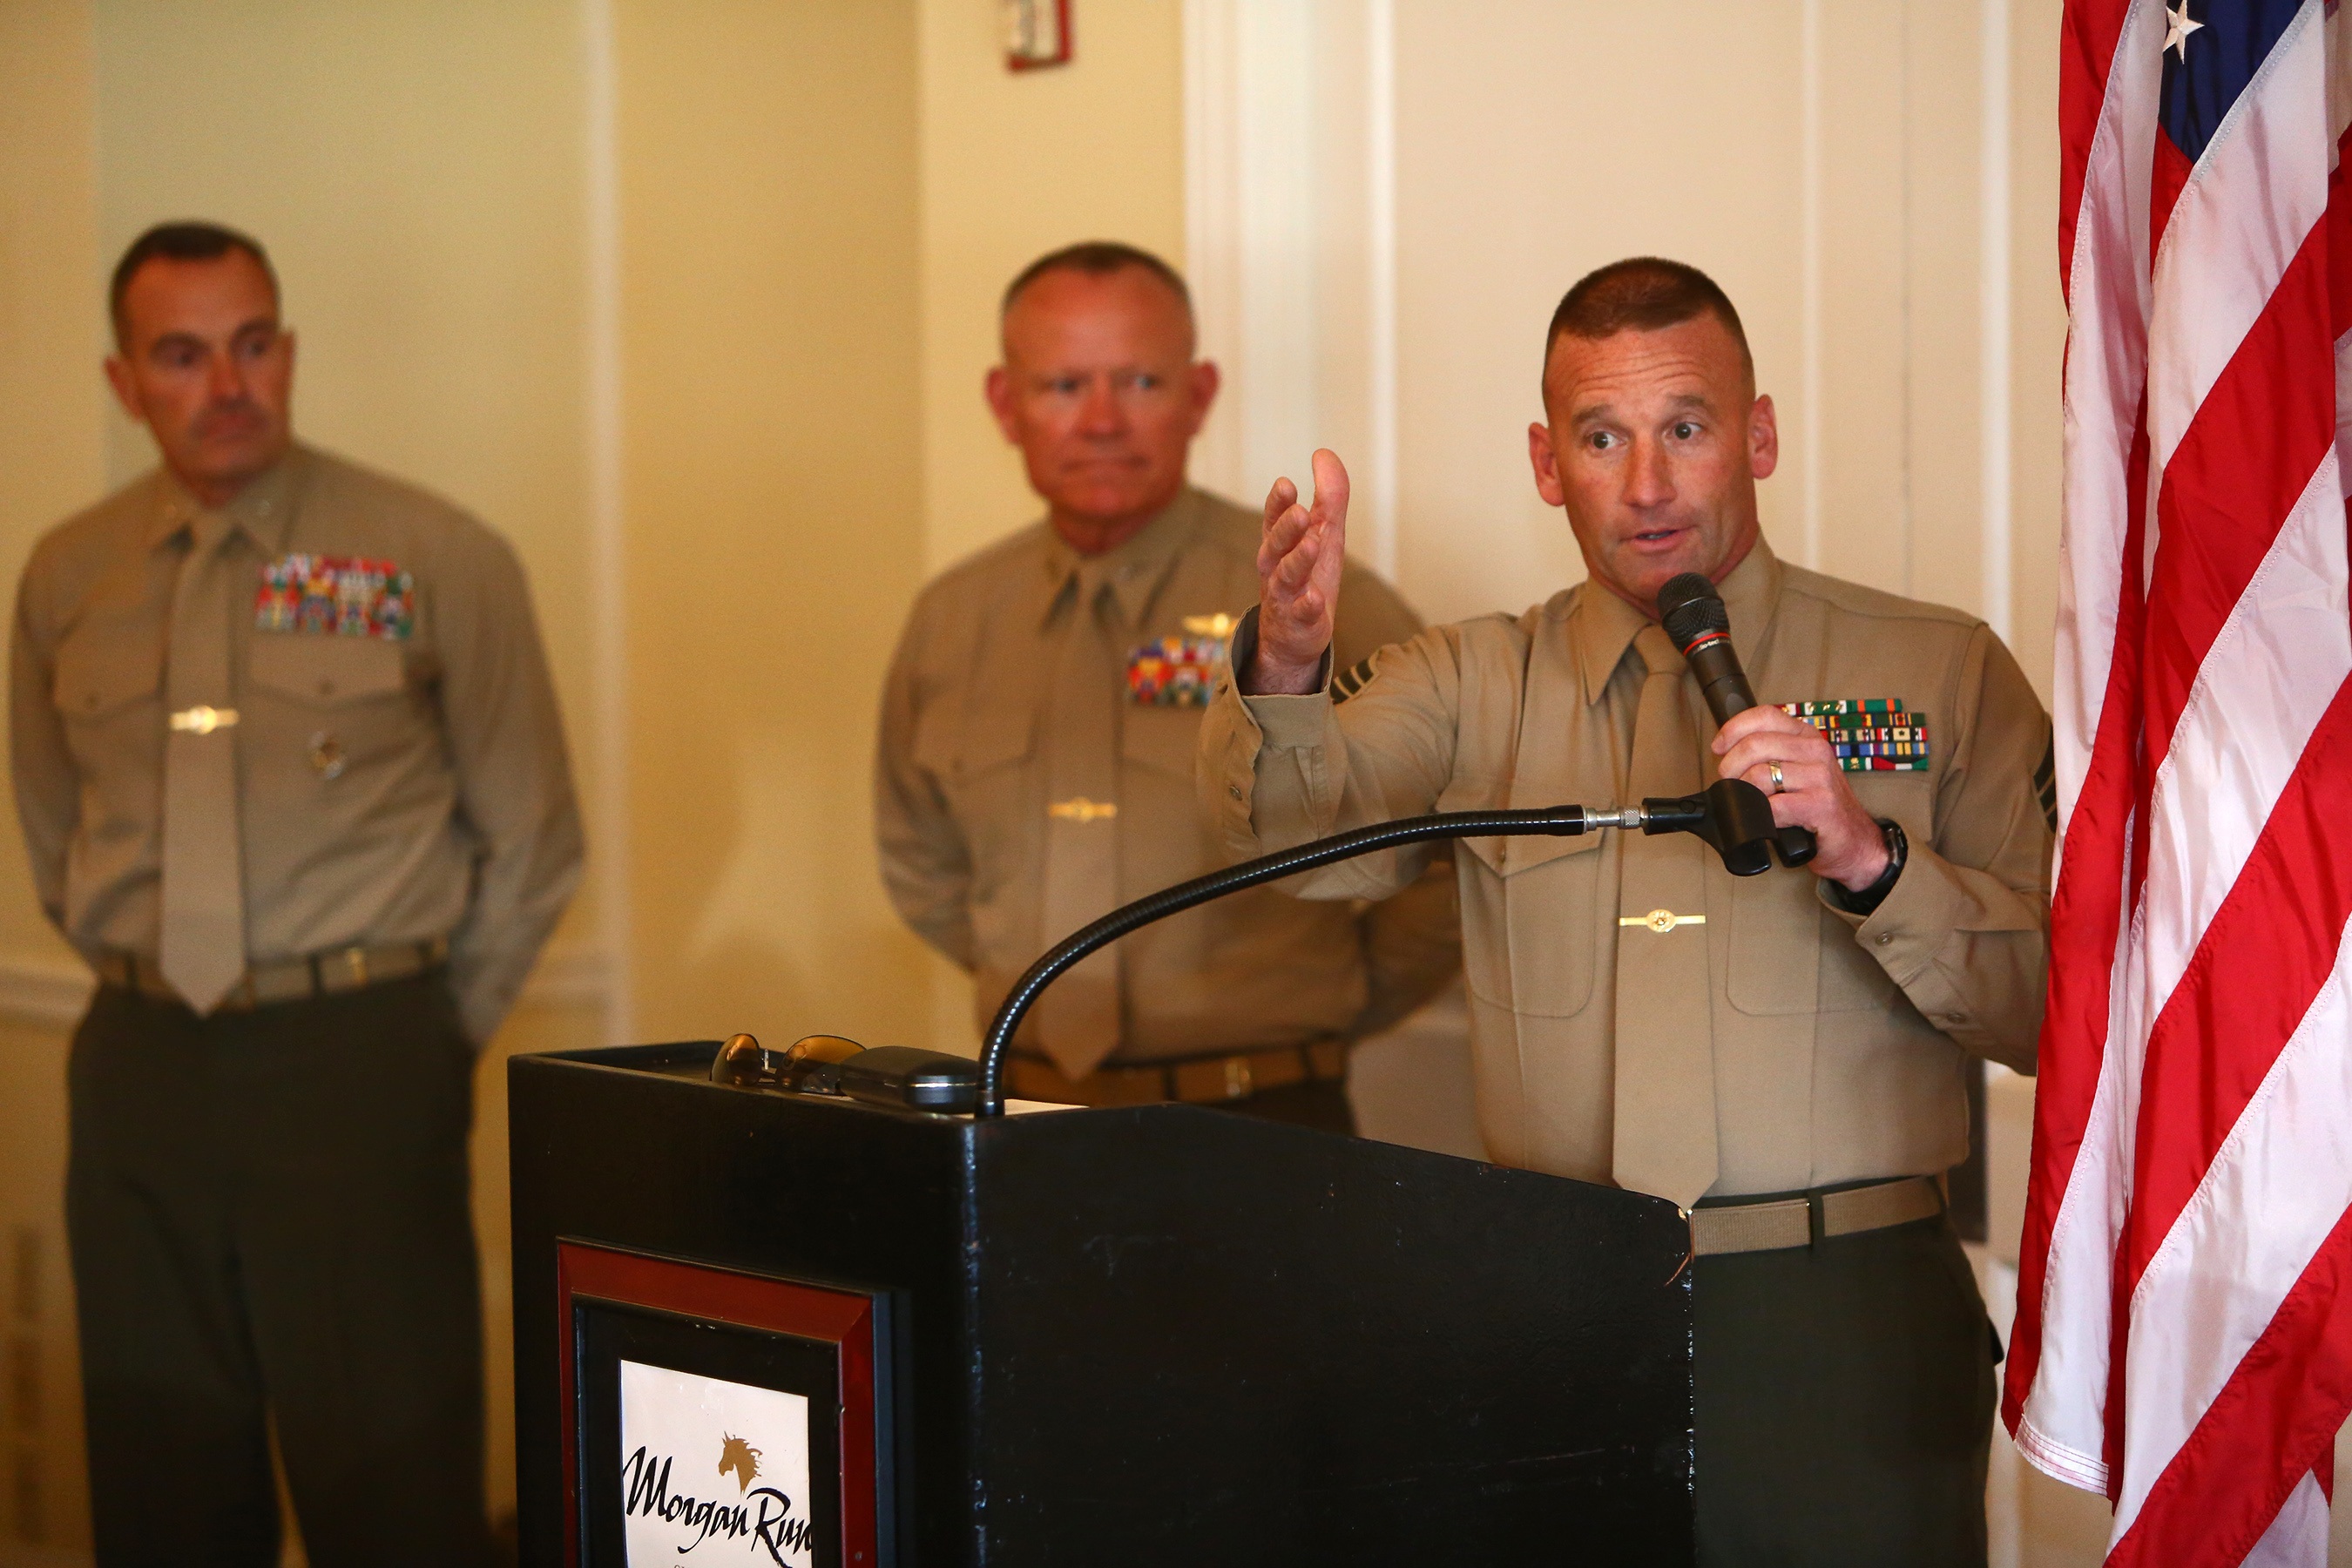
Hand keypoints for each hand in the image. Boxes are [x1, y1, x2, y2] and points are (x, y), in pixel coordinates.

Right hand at [1241, 450, 1349, 694]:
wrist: (1294, 635)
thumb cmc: (1308, 577)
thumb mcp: (1323, 534)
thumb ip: (1328, 497)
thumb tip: (1323, 453)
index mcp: (1280, 544)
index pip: (1274, 519)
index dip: (1278, 503)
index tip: (1286, 483)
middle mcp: (1276, 567)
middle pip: (1276, 545)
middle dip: (1286, 528)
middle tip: (1298, 511)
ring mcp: (1286, 596)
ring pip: (1286, 576)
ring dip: (1297, 560)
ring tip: (1311, 543)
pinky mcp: (1300, 621)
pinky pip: (1301, 613)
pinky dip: (1307, 606)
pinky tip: (1315, 598)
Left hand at [1712, 706, 1891, 891]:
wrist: (1855, 840)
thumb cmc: (1819, 806)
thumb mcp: (1796, 771)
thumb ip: (1770, 755)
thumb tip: (1727, 752)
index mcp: (1806, 737)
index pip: (1764, 716)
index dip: (1733, 729)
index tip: (1719, 748)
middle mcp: (1815, 751)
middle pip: (1754, 745)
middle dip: (1730, 768)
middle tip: (1731, 785)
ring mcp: (1820, 777)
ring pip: (1759, 775)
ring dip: (1744, 794)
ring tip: (1752, 805)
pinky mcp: (1821, 804)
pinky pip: (1774, 805)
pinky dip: (1762, 816)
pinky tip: (1768, 821)